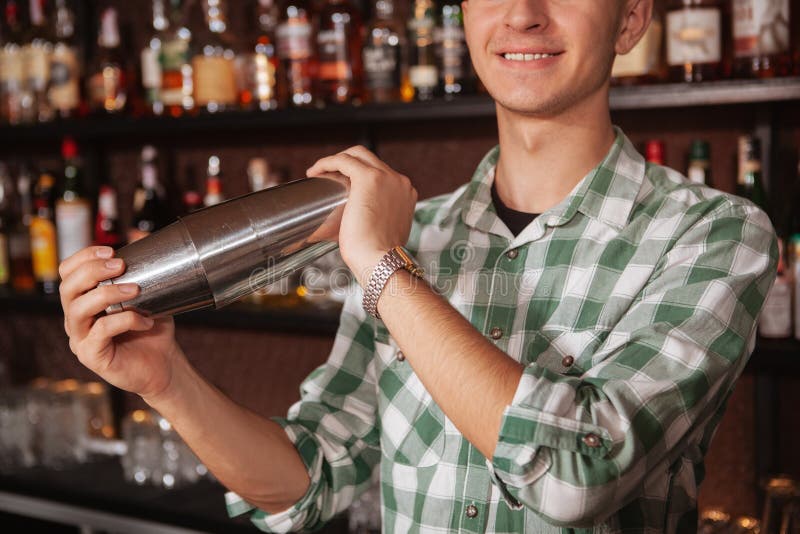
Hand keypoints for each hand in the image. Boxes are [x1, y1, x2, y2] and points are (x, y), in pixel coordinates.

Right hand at [59, 246, 183, 401]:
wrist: (165, 364)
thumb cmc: (152, 328)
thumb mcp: (150, 291)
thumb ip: (142, 265)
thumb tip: (138, 233)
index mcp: (84, 300)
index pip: (68, 272)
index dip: (84, 257)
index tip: (111, 251)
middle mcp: (77, 319)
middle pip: (67, 287)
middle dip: (93, 271)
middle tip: (120, 266)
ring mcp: (81, 339)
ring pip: (78, 309)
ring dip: (107, 294)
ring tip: (135, 291)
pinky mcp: (92, 356)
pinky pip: (100, 332)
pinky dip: (126, 321)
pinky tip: (146, 320)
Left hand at [306, 146, 417, 285]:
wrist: (380, 261)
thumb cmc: (378, 256)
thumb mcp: (386, 233)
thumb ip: (381, 222)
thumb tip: (364, 226)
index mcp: (406, 193)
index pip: (381, 173)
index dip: (358, 175)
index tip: (341, 186)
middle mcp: (400, 181)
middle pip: (370, 159)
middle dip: (347, 163)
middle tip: (328, 176)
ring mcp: (386, 177)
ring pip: (357, 154)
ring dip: (336, 160)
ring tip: (318, 173)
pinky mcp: (369, 178)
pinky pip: (344, 160)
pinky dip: (327, 162)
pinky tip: (314, 171)